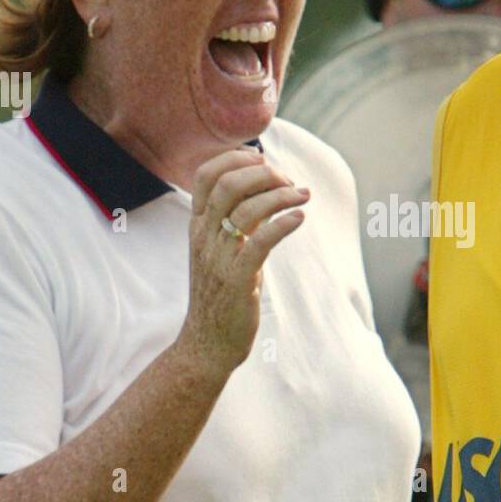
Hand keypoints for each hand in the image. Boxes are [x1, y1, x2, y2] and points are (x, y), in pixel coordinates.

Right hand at [175, 147, 308, 379]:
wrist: (207, 342)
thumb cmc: (221, 293)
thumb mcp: (225, 249)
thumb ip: (241, 218)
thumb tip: (270, 187)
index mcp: (197, 225)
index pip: (206, 174)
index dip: (236, 158)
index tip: (263, 160)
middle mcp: (204, 236)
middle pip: (228, 184)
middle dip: (264, 173)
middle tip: (289, 181)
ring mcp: (219, 257)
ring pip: (247, 210)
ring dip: (281, 196)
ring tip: (303, 196)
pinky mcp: (238, 279)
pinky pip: (260, 241)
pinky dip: (283, 223)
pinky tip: (300, 218)